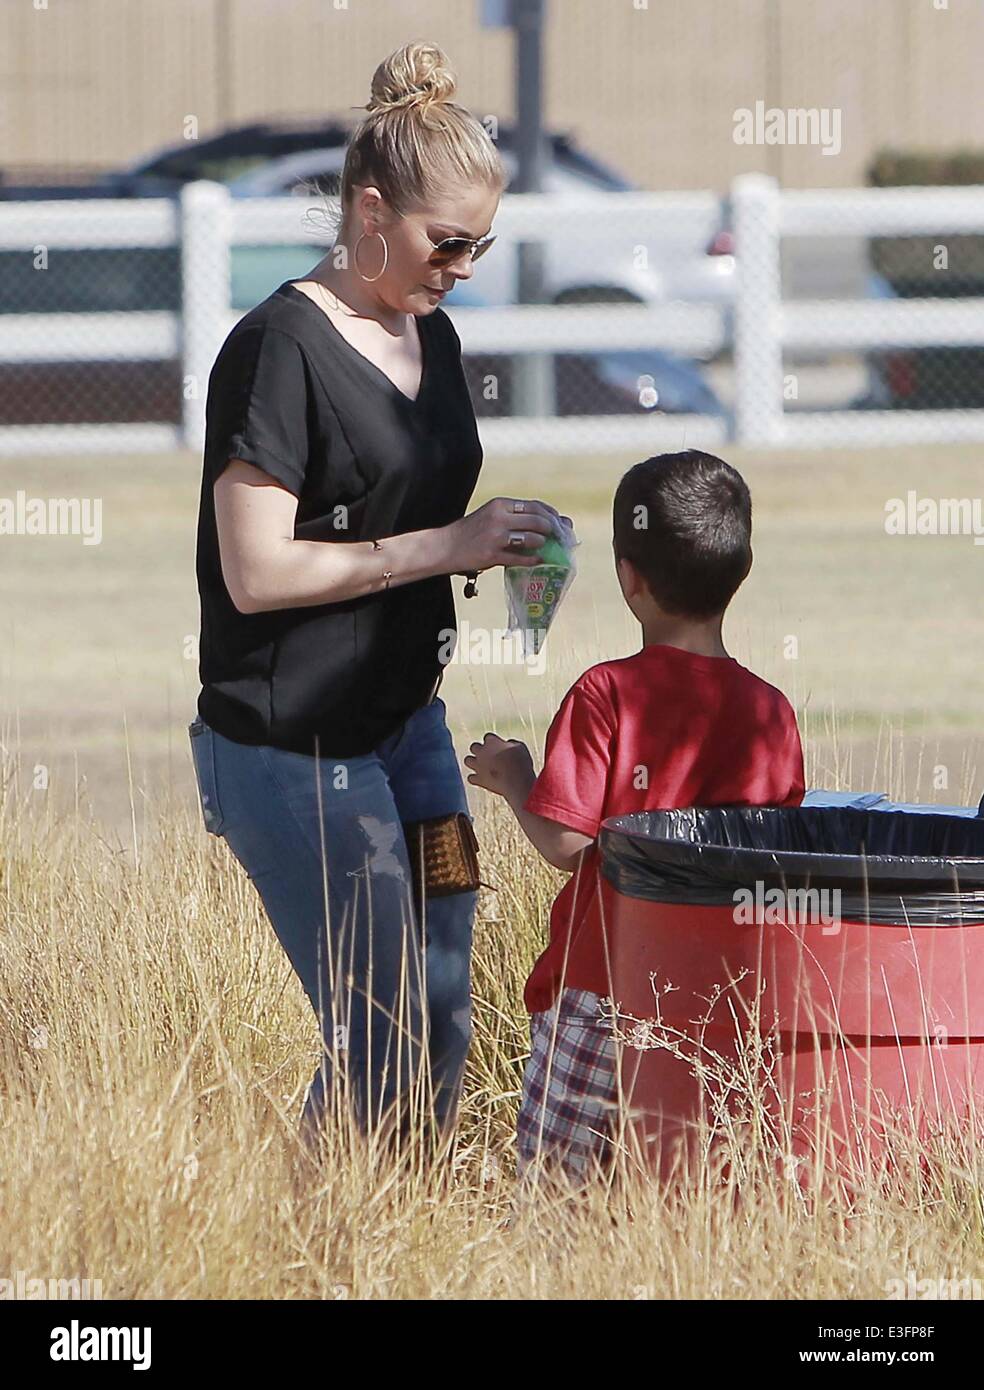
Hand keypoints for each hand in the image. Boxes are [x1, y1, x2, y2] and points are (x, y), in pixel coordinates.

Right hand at [446, 498, 573, 573]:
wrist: (446, 546)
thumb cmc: (472, 531)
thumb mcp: (492, 515)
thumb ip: (515, 517)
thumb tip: (547, 520)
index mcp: (500, 504)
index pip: (534, 505)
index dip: (550, 514)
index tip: (558, 521)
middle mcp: (498, 518)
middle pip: (536, 520)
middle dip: (551, 529)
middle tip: (556, 536)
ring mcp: (495, 537)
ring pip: (531, 538)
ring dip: (541, 543)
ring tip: (543, 546)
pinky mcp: (491, 555)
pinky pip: (519, 558)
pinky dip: (532, 560)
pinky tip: (538, 560)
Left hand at [463, 733, 535, 800]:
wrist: (516, 781)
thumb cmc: (521, 763)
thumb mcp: (520, 748)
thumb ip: (512, 743)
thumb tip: (508, 744)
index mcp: (491, 741)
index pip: (488, 737)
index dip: (494, 742)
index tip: (501, 748)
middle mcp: (481, 752)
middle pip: (474, 747)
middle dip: (480, 751)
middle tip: (490, 757)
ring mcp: (478, 766)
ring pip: (468, 760)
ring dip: (474, 763)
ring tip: (483, 767)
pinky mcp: (478, 779)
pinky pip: (471, 778)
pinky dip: (476, 779)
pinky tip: (483, 780)